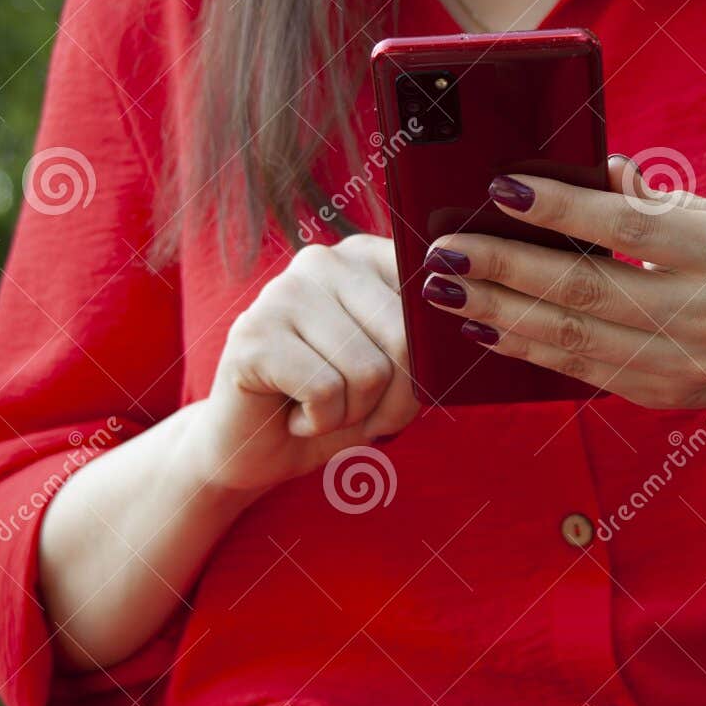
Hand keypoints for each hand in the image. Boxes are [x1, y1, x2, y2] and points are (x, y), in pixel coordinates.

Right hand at [188, 234, 419, 492]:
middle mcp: (324, 260)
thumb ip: (426, 343)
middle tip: (354, 408)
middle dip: (393, 400)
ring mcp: (282, 291)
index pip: (432, 304)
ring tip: (319, 407)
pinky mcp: (252, 333)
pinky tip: (293, 414)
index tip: (397, 384)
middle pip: (406, 340)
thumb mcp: (398, 375)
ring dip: (352, 413)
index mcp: (367, 256)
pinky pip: (325, 391)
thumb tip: (452, 321)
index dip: (427, 367)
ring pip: (368, 371)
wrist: (257, 449)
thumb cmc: (336, 407)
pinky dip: (319, 422)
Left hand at [419, 155, 705, 409]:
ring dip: (499, 312)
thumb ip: (654, 199)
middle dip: (507, 267)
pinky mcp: (656, 395)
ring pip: (572, 338)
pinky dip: (525, 347)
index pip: (629, 226)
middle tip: (447, 250)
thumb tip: (593, 165)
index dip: (562, 208)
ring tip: (447, 289)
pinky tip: (483, 326)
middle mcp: (703, 313)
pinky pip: (577, 370)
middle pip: (586, 289)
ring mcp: (680, 363)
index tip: (504, 189)